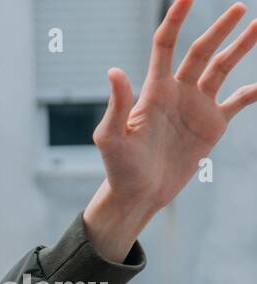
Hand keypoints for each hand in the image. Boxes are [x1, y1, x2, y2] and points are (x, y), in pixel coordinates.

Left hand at [84, 0, 256, 260]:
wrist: (138, 195)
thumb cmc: (119, 168)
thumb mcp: (111, 138)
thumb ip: (117, 105)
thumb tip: (115, 71)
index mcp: (154, 90)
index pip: (166, 44)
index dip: (176, 19)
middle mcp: (178, 92)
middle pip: (202, 51)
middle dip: (220, 28)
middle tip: (240, 7)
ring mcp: (197, 107)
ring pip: (223, 69)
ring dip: (242, 48)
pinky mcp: (212, 126)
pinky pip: (238, 102)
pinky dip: (254, 91)